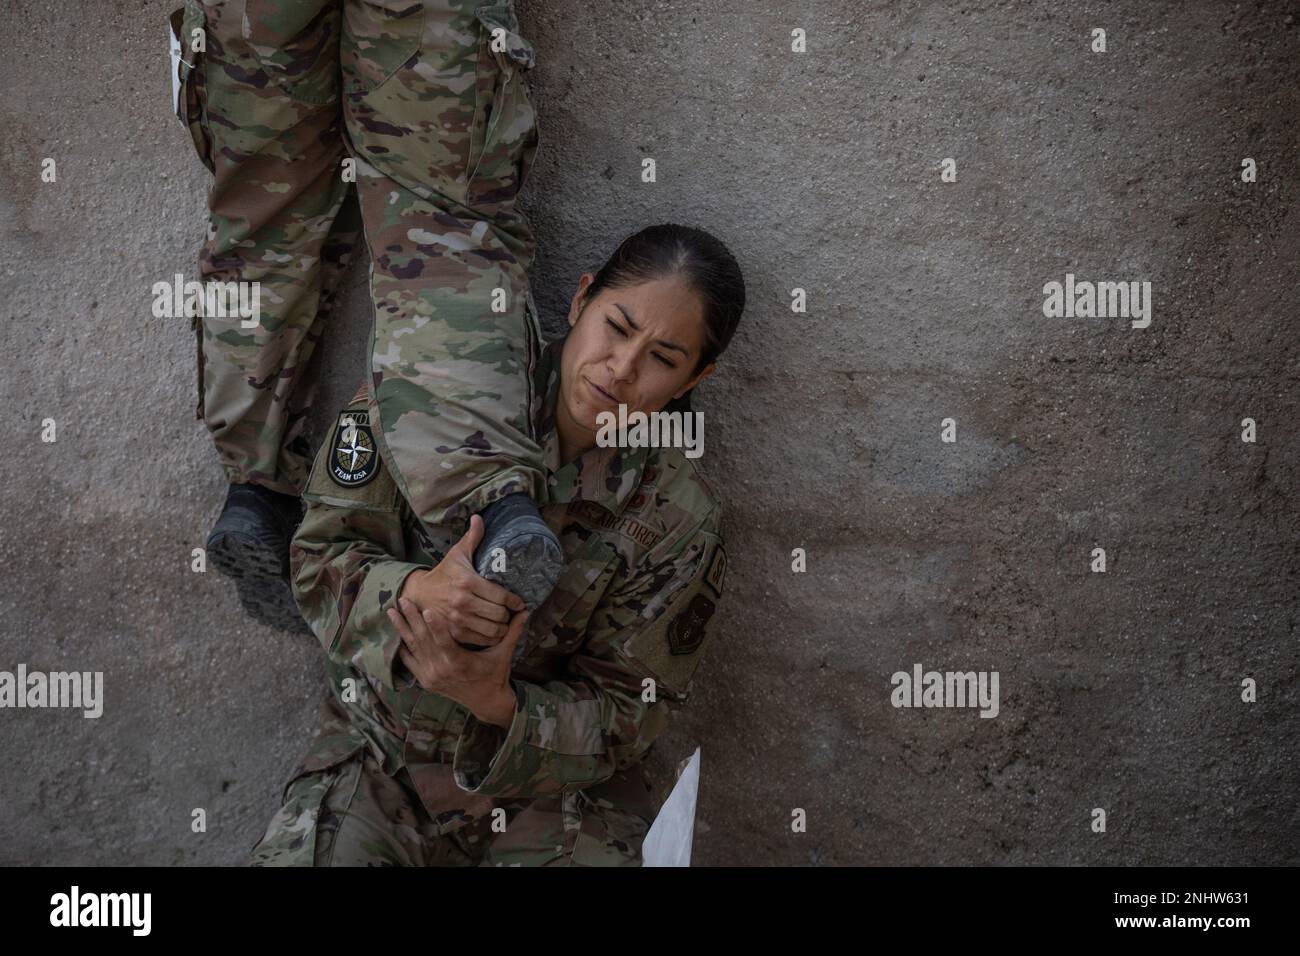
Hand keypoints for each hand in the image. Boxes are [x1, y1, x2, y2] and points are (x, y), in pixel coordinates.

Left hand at [387, 596, 528, 728]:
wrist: (486, 702)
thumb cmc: (495, 675)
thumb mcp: (504, 654)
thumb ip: (512, 632)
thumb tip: (525, 610)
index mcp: (460, 663)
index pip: (444, 642)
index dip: (434, 626)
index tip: (426, 608)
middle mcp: (442, 671)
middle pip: (423, 641)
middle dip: (411, 619)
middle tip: (403, 599)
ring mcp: (431, 677)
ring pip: (413, 649)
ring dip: (402, 629)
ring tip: (392, 611)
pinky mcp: (425, 681)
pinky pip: (410, 661)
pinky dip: (403, 646)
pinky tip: (396, 631)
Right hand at [399, 514, 525, 647]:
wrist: (418, 594)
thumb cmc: (444, 573)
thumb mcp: (457, 554)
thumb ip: (472, 537)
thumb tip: (479, 517)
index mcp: (467, 581)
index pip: (501, 596)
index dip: (514, 601)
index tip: (519, 603)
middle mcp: (463, 602)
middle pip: (499, 614)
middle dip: (509, 615)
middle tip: (512, 613)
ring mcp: (458, 619)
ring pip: (493, 630)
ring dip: (503, 628)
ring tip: (506, 623)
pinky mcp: (454, 633)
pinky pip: (481, 640)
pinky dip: (492, 638)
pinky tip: (494, 632)